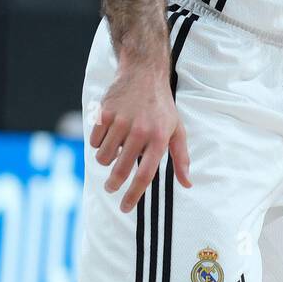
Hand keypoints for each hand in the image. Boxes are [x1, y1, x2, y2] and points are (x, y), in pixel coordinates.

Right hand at [89, 63, 190, 211]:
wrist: (144, 74)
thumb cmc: (162, 107)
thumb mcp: (177, 130)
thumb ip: (181, 158)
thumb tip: (188, 184)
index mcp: (159, 137)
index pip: (145, 174)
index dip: (134, 195)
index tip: (125, 207)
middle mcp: (140, 131)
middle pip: (120, 170)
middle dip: (113, 184)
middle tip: (111, 186)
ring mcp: (121, 121)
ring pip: (104, 157)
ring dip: (106, 160)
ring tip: (116, 149)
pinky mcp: (105, 113)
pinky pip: (94, 141)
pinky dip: (99, 143)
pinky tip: (109, 133)